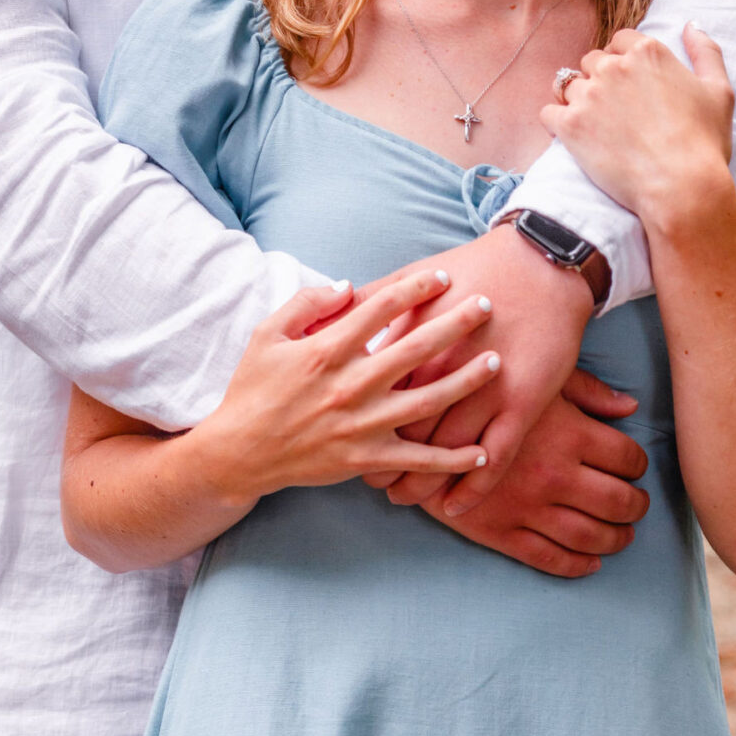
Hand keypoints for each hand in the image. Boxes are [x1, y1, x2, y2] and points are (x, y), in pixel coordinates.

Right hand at [199, 269, 501, 502]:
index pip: (380, 309)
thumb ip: (306, 304)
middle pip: (415, 349)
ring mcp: (361, 424)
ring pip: (426, 401)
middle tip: (487, 305)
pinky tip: (481, 449)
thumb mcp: (267, 334)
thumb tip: (348, 286)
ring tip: (496, 363)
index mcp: (327, 350)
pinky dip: (451, 458)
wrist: (240, 452)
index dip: (415, 289)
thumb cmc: (253, 389)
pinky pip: (416, 459)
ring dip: (465, 382)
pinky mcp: (366, 458)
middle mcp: (350, 384)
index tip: (443, 277)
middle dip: (456, 325)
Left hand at [362, 222, 595, 501]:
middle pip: (402, 432)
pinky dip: (471, 489)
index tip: (339, 442)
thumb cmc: (474, 268)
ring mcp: (485, 391)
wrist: (540, 264)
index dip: (352, 424)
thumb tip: (333, 308)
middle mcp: (443, 372)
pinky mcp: (521, 405)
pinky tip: (454, 508)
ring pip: (443, 455)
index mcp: (412, 341)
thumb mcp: (415, 276)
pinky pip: (493, 460)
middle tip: (367, 482)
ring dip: (420, 485)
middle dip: (380, 464)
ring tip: (402, 498)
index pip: (372, 395)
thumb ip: (373, 299)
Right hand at [413, 374, 647, 576]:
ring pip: (591, 535)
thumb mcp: (535, 376)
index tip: (636, 468)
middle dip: (636, 506)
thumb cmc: (484, 387)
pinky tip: (591, 563)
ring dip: (616, 539)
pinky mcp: (499, 531)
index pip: (628, 458)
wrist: (418, 419)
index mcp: (569, 434)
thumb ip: (587, 391)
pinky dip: (577, 565)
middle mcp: (556, 474)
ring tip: (623, 535)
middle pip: (619, 501)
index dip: (638, 464)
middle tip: (638, 505)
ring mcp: (528, 507)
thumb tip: (629, 406)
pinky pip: (549, 558)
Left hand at [539, 23, 735, 235]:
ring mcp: (589, 94)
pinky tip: (573, 136)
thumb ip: (706, 51)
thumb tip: (691, 24)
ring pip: (568, 86)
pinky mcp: (570, 124)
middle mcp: (614, 67)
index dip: (622, 59)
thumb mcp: (719, 90)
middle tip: (614, 109)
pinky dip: (556, 122)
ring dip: (578, 100)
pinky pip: (549, 112)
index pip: (620, 40)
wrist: (681, 186)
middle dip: (599, 79)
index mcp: (648, 53)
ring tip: (596, 126)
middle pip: (592, 61)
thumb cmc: (704, 141)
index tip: (629, 82)